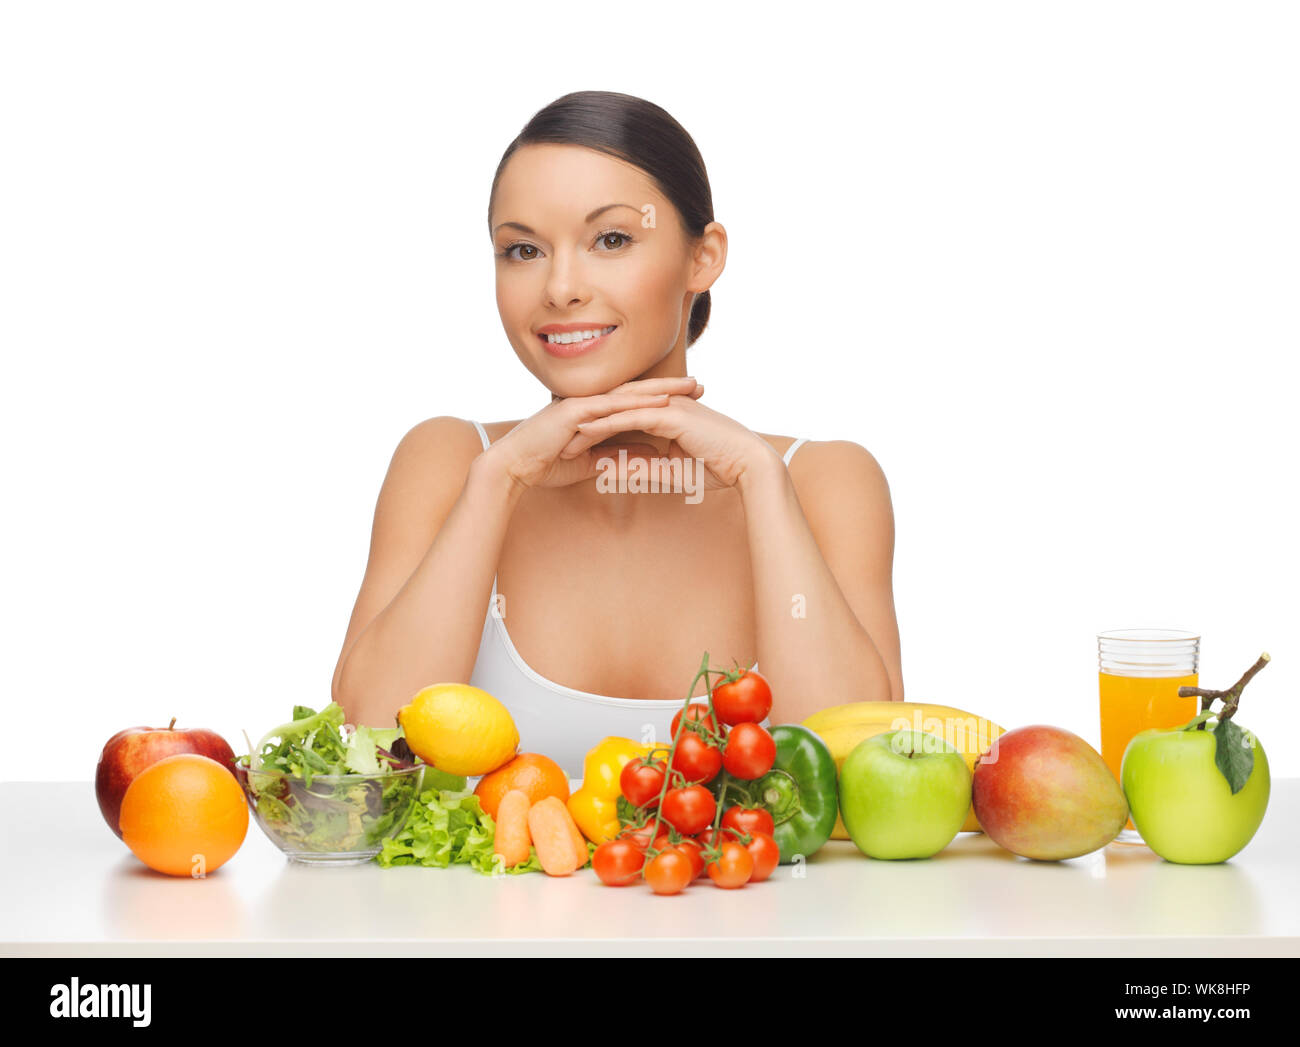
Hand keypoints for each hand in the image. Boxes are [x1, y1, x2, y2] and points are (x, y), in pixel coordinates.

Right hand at [481, 377, 703, 491]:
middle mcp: (591, 402)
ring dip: (660, 388)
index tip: (692, 399)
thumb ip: (617, 456)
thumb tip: (649, 457)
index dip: (664, 398)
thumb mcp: (591, 462)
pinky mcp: (574, 412)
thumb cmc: (545, 464)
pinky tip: (658, 400)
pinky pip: (610, 405)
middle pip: (638, 390)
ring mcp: (582, 404)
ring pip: (629, 392)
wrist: (513, 467)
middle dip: (671, 386)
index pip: (635, 402)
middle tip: (700, 385)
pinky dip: (636, 402)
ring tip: (688, 387)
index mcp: (595, 412)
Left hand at [557, 393, 775, 490]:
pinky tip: (585, 430)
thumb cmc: (718, 468)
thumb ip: (645, 468)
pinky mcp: (671, 414)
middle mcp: (665, 404)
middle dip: (587, 422)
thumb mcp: (671, 471)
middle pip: (616, 409)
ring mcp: (668, 406)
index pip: (624, 417)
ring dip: (590, 422)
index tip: (573, 444)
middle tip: (558, 437)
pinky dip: (607, 423)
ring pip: (619, 410)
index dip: (598, 429)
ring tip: (563, 435)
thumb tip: (617, 475)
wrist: (748, 465)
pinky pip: (631, 416)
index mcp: (667, 413)